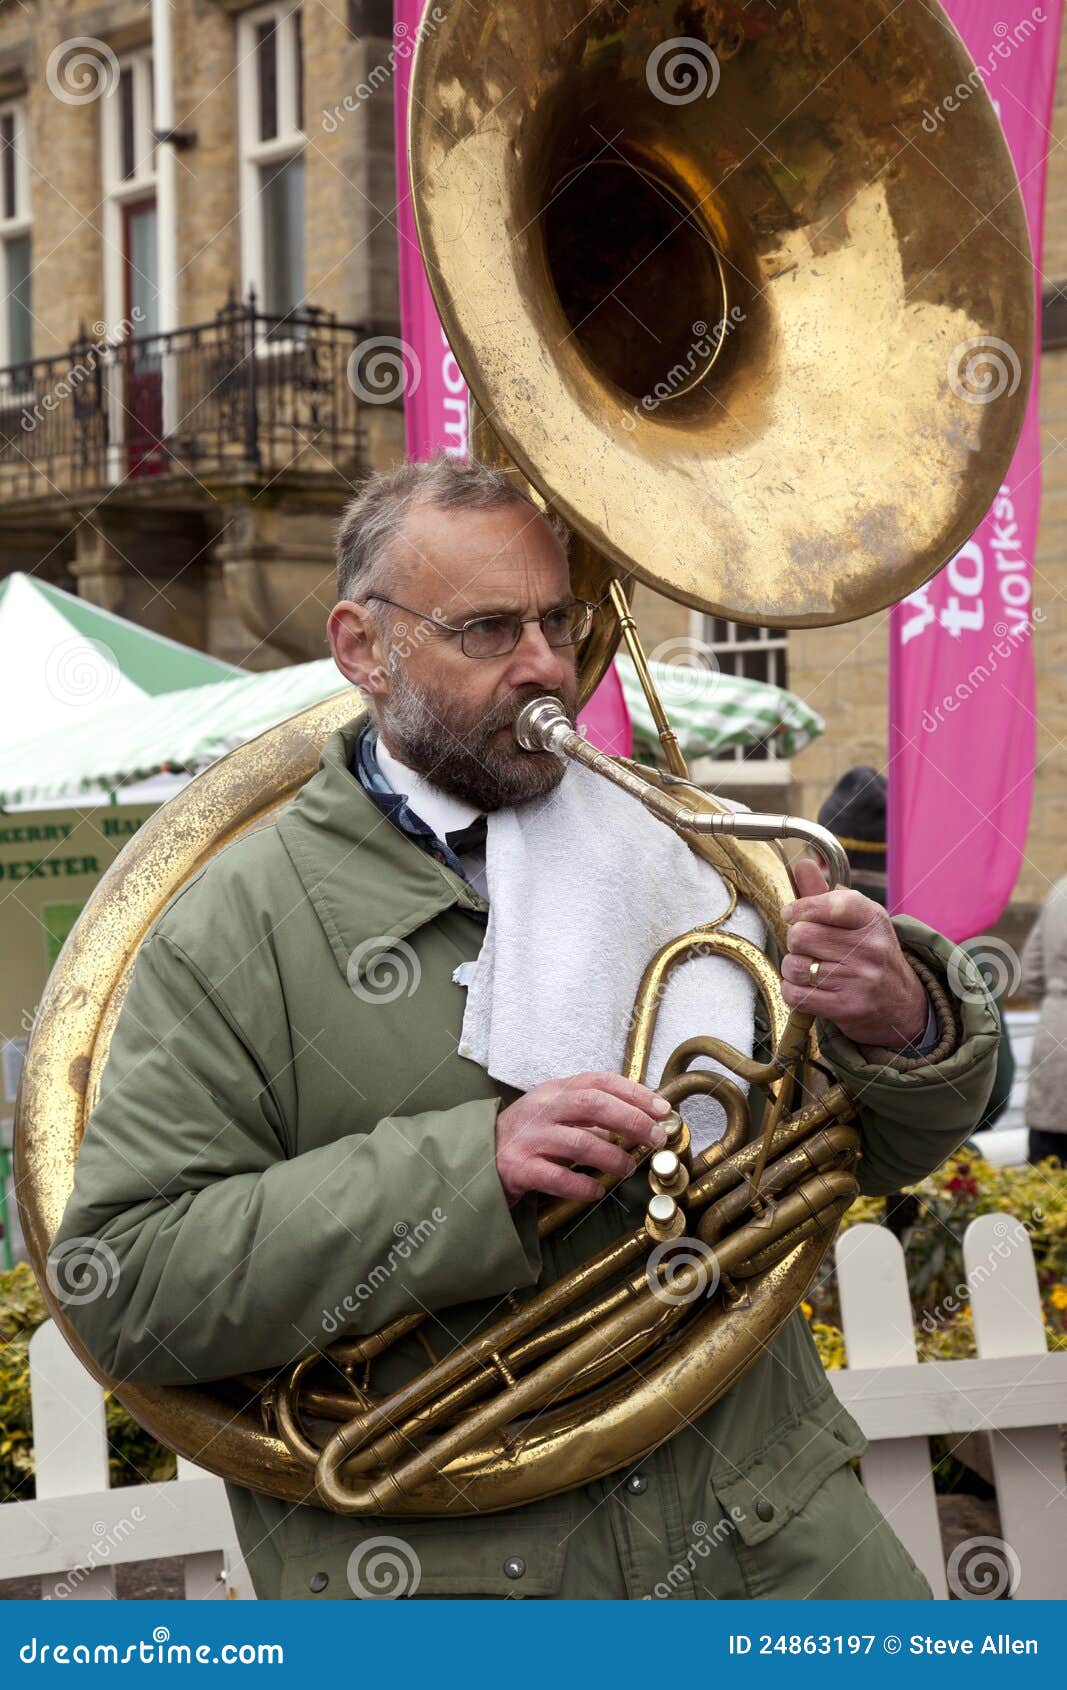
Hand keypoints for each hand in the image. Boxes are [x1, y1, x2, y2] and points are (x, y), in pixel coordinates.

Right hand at [495, 1071, 672, 1205]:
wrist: (478, 1158)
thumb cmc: (527, 1135)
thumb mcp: (556, 1113)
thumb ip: (591, 1115)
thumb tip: (640, 1122)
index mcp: (555, 1091)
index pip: (599, 1081)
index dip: (634, 1093)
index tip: (662, 1109)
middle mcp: (543, 1109)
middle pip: (592, 1104)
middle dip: (631, 1119)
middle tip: (655, 1138)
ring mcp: (530, 1138)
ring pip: (579, 1141)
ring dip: (612, 1156)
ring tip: (628, 1168)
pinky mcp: (520, 1168)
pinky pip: (558, 1177)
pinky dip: (582, 1186)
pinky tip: (596, 1191)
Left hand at [780, 858, 928, 1048]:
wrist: (901, 1004)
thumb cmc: (870, 954)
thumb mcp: (857, 920)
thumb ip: (825, 894)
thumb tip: (802, 863)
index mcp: (872, 918)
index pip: (828, 904)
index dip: (800, 908)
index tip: (791, 915)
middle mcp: (870, 948)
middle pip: (800, 935)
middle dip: (795, 941)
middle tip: (808, 947)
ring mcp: (860, 980)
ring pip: (794, 965)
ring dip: (793, 968)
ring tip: (810, 969)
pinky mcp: (847, 1008)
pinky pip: (796, 994)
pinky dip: (793, 991)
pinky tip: (807, 988)